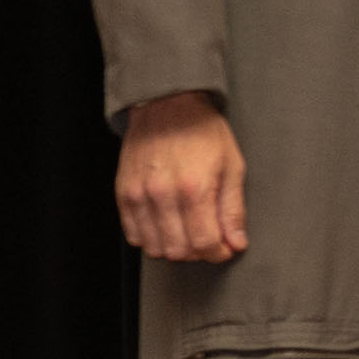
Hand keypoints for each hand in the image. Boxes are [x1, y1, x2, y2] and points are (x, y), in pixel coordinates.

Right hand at [117, 91, 247, 261]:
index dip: (218, 253)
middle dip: (198, 253)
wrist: (168, 106)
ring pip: (153, 247)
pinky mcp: (123, 193)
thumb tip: (236, 243)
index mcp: (194, 189)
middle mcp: (163, 195)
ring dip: (174, 247)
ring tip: (188, 232)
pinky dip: (151, 238)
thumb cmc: (204, 133)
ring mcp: (138, 195)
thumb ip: (233, 209)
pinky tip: (166, 226)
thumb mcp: (232, 166)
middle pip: (178, 250)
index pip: (204, 243)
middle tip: (209, 239)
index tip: (225, 248)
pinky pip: (132, 234)